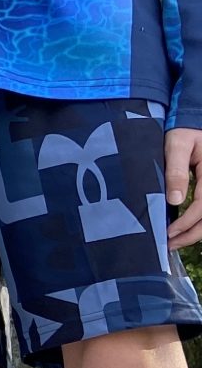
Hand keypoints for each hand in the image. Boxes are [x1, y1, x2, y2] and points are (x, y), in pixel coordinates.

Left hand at [166, 126, 201, 251]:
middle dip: (192, 234)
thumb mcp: (176, 145)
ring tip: (175, 242)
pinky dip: (199, 223)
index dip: (187, 222)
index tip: (169, 232)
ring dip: (196, 232)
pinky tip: (184, 230)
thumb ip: (176, 171)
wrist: (194, 123)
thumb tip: (174, 200)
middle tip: (170, 245)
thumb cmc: (184, 131)